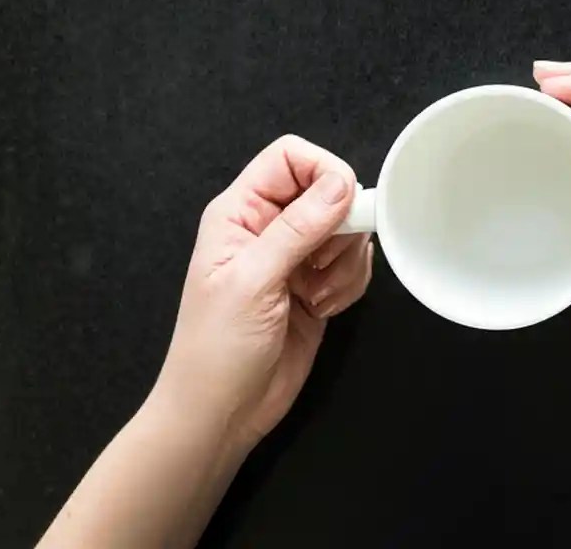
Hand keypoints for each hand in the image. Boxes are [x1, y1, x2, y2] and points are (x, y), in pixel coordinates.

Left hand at [151, 135, 372, 448]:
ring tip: (317, 296)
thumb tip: (342, 183)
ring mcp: (295, 258)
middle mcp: (269, 228)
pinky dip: (350, 285)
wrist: (221, 413)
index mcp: (240, 213)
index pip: (291, 158)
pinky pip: (354, 266)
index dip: (324, 171)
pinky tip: (323, 309)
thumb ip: (299, 229)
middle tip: (321, 265)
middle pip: (328, 192)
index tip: (343, 206)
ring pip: (348, 231)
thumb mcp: (254, 282)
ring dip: (346, 264)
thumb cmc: (216, 349)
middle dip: (340, 228)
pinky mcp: (317, 286)